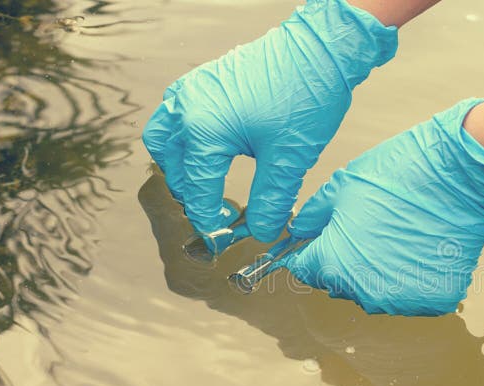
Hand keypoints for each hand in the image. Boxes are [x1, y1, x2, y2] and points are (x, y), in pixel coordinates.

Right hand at [141, 0, 396, 243]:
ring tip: (205, 184)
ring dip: (179, 167)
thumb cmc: (305, 97)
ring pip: (164, 139)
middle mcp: (187, 108)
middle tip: (216, 214)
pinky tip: (210, 152)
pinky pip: (175, 116)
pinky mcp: (202, 80)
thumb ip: (270, 201)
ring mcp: (191, 89)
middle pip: (173, 166)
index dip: (208, 219)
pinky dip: (183, 140)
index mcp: (203, 130)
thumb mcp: (289, 160)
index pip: (197, 189)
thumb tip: (262, 232)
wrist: (319, 49)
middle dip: (191, 194)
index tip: (221, 238)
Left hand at [280, 99, 483, 315]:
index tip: (319, 241)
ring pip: (376, 292)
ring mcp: (402, 301)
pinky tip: (420, 247)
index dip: (308, 253)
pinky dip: (412, 278)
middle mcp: (364, 293)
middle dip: (344, 261)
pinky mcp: (434, 302)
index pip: (306, 270)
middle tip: (367, 228)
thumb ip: (312, 217)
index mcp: (334, 265)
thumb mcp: (341, 187)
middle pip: (340, 284)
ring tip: (396, 235)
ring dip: (378, 272)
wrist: (460, 175)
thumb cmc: (398, 174)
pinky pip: (411, 295)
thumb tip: (298, 231)